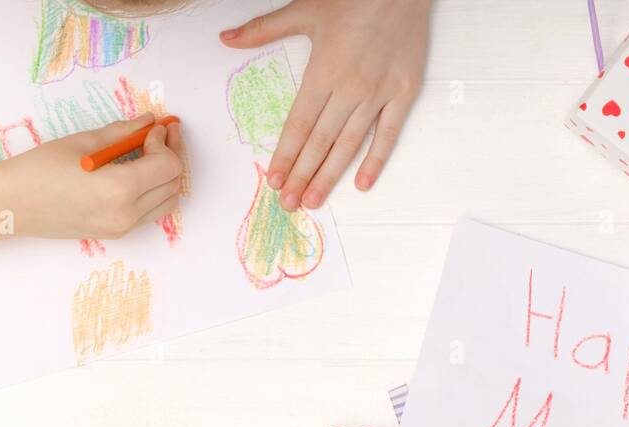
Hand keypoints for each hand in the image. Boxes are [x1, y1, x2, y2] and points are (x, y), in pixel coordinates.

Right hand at [0, 117, 183, 245]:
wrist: (13, 205)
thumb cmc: (41, 169)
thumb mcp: (84, 142)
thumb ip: (123, 132)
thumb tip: (149, 121)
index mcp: (120, 189)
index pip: (168, 166)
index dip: (166, 143)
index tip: (152, 128)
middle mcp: (127, 214)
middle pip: (173, 185)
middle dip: (171, 156)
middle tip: (159, 134)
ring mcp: (122, 228)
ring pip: (166, 202)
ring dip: (165, 176)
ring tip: (150, 153)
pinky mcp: (115, 234)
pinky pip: (149, 212)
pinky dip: (153, 192)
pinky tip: (138, 173)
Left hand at [220, 0, 431, 210]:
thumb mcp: (305, 9)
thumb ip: (263, 30)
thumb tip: (225, 38)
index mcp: (322, 72)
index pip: (298, 126)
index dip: (285, 156)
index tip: (275, 181)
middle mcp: (349, 89)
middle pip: (320, 143)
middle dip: (302, 176)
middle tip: (289, 204)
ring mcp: (378, 94)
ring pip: (349, 145)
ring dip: (330, 177)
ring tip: (315, 201)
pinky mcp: (403, 94)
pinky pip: (388, 135)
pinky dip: (376, 161)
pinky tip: (362, 184)